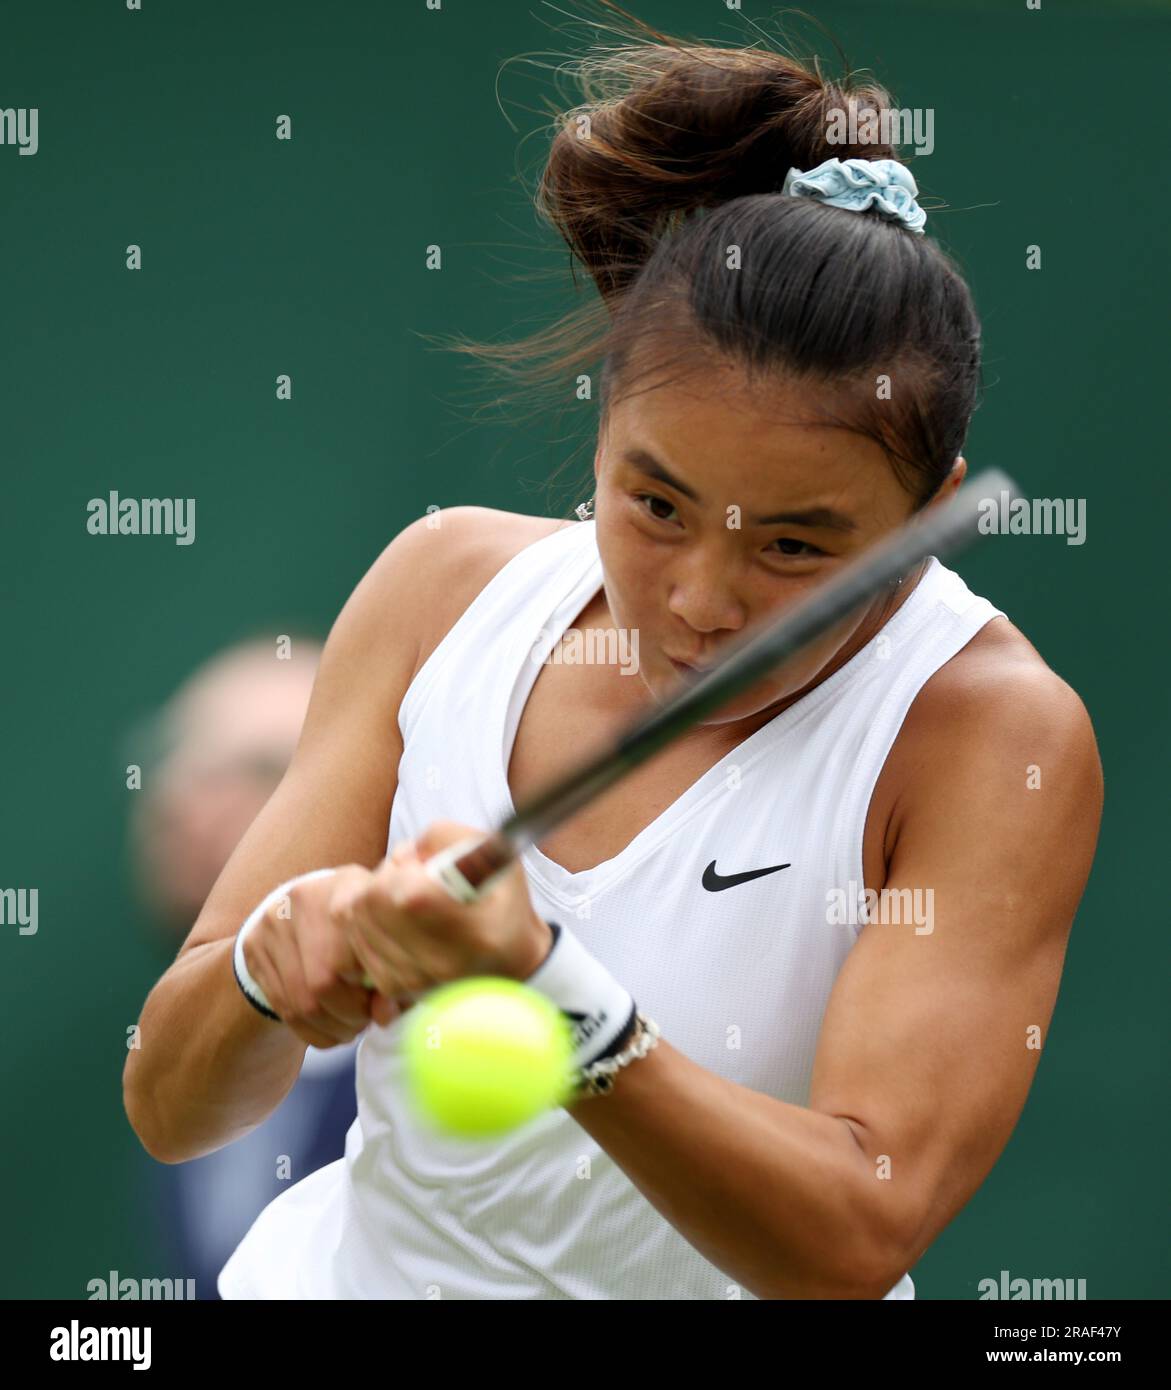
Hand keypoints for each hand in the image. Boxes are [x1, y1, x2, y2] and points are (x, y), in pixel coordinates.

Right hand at [240, 870, 403, 1048]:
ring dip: (332, 1028)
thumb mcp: (383, 934)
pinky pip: (283, 1009)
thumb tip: (385, 1015)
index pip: (357, 953)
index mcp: (344, 890)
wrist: (306, 904)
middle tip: (366, 1019)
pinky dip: (313, 1032)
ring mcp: (272, 925)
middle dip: (351, 1014)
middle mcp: (302, 902)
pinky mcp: (253, 948)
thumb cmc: (359, 922)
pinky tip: (330, 1029)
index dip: (374, 990)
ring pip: (301, 1003)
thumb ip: (392, 970)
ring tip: (351, 1026)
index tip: (386, 1002)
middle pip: (323, 983)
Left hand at [331, 819, 551, 1000]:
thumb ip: (444, 837)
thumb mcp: (493, 852)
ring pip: (357, 919)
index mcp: (474, 930)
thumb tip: (402, 854)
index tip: (421, 866)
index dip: (404, 869)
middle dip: (382, 878)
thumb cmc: (500, 898)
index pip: (407, 895)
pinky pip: (355, 940)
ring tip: (403, 898)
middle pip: (371, 904)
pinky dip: (367, 921)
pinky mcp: (395, 986)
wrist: (509, 958)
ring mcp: (417, 980)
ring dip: (372, 898)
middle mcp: (443, 962)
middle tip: (407, 878)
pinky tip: (394, 919)